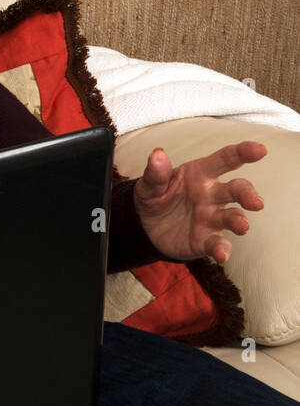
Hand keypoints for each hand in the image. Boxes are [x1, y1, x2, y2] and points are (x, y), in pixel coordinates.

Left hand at [133, 141, 266, 263]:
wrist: (145, 226)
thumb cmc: (155, 197)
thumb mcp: (150, 184)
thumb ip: (155, 173)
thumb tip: (157, 155)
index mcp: (200, 174)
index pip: (225, 160)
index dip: (242, 153)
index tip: (259, 150)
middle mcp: (212, 195)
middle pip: (236, 190)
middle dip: (247, 193)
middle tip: (255, 201)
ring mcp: (212, 218)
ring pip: (232, 217)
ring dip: (239, 221)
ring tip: (242, 226)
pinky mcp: (206, 240)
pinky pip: (218, 243)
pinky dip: (222, 249)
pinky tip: (221, 255)